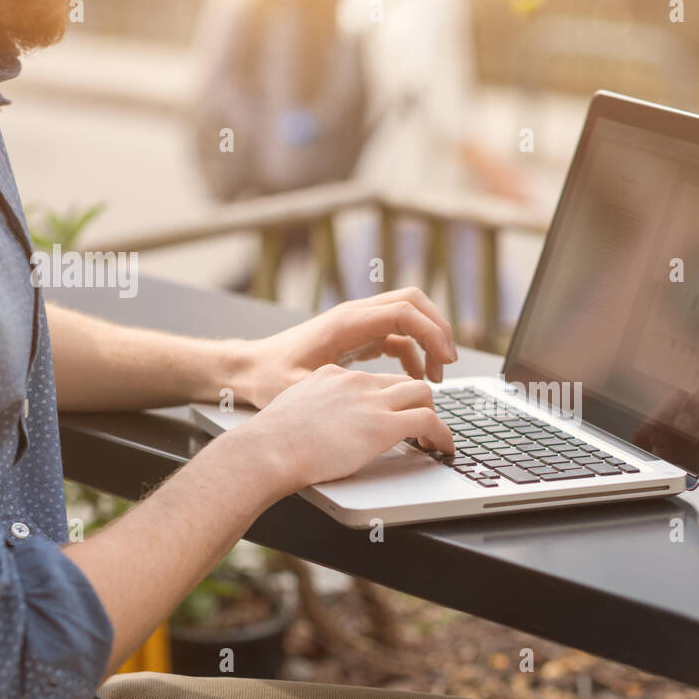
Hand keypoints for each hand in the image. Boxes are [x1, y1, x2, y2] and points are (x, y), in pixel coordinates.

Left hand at [229, 287, 456, 408]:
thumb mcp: (299, 388)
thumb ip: (338, 389)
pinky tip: (416, 378)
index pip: (403, 311)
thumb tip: (375, 396)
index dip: (431, 331)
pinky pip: (399, 334)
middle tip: (449, 362)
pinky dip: (415, 352)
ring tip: (436, 377)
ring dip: (430, 339)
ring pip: (410, 315)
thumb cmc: (268, 377)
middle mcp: (356, 316)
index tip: (446, 360)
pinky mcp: (359, 336)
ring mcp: (359, 324)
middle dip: (438, 328)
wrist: (248, 368)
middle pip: (413, 302)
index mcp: (346, 322)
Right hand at [235, 364, 454, 492]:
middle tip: (421, 425)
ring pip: (422, 393)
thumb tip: (317, 431)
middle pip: (404, 382)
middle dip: (418, 402)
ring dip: (433, 416)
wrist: (268, 450)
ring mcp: (372, 401)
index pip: (375, 379)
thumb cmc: (271, 442)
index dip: (391, 398)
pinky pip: (429, 421)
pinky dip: (442, 435)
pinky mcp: (384, 425)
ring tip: (434, 438)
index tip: (394, 413)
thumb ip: (312, 412)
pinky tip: (443, 448)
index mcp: (334, 376)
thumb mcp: (292, 411)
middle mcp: (356, 383)